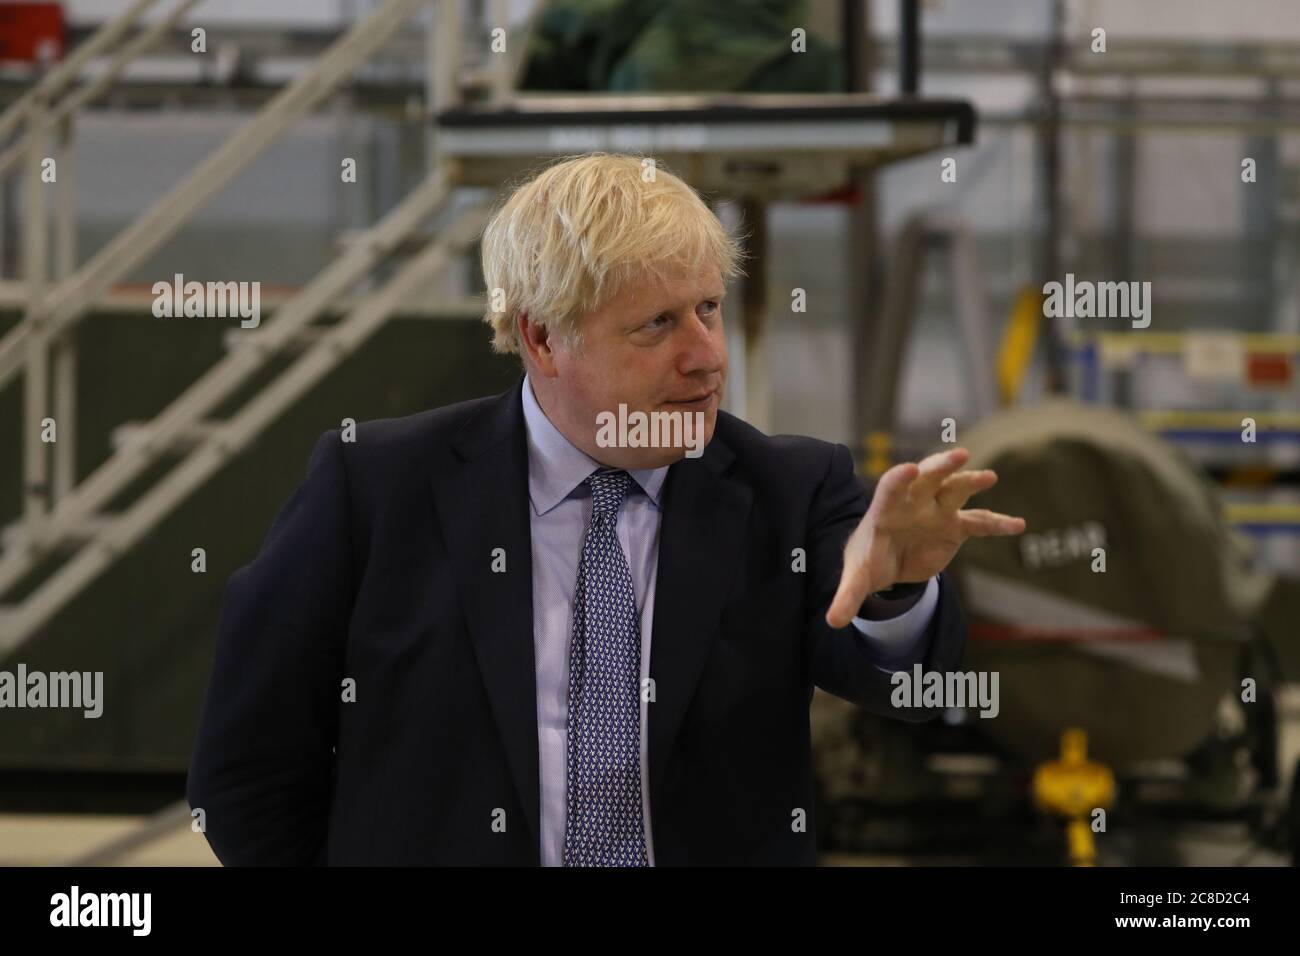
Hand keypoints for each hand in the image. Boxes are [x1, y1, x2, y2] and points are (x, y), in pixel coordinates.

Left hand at [825, 447, 1024, 627]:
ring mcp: (936, 511)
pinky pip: (979, 522)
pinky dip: (997, 523)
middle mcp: (913, 503)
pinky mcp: (955, 527)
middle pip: (927, 477)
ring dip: (971, 481)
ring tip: (988, 477)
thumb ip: (847, 596)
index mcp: (885, 510)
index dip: (898, 479)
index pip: (890, 489)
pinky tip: (1017, 525)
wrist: (886, 562)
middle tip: (959, 456)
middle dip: (941, 466)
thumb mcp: (857, 578)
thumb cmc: (868, 560)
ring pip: (955, 490)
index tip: (907, 469)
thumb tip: (832, 621)